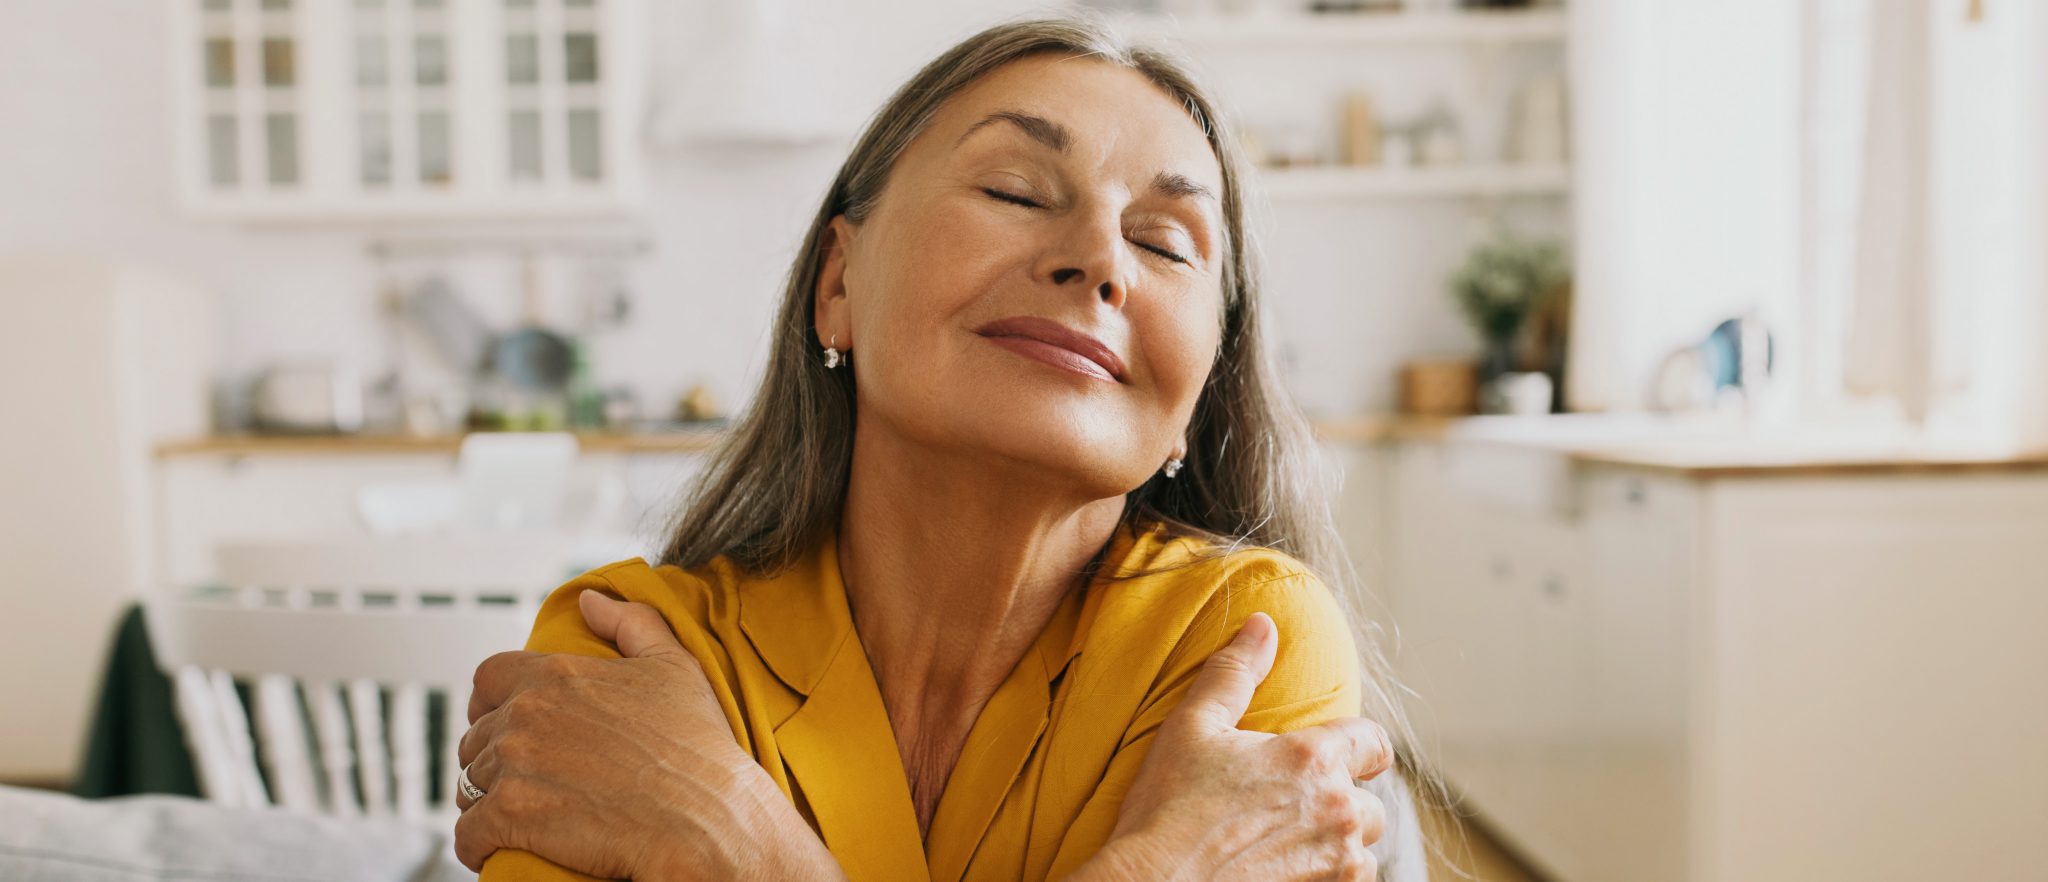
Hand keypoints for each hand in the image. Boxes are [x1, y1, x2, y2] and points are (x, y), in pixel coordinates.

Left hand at [454, 591, 844, 879]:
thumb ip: (630, 622)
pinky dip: (477, 844)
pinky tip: (497, 848)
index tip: (502, 724)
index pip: (487, 678)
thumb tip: (590, 600)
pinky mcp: (511, 815)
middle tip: (522, 781)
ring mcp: (514, 765)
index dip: (489, 703)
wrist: (705, 816)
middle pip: (476, 737)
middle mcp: (525, 714)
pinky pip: (468, 833)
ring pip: (468, 786)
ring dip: (486, 802)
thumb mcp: (674, 666)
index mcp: (556, 673)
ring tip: (515, 816)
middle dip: (493, 758)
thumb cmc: (697, 745)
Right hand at [1079, 613, 1393, 881]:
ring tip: (1290, 843)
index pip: (1374, 742)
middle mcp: (1338, 812)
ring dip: (1337, 846)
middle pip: (1372, 806)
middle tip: (1295, 808)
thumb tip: (1262, 626)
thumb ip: (1234, 673)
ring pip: (1361, 852)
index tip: (1341, 756)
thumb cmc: (1168, 808)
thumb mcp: (1191, 726)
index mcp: (1312, 760)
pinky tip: (1286, 870)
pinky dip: (1325, 876)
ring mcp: (1336, 862)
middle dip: (1342, 804)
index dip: (1362, 746)